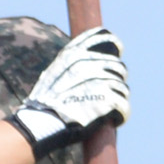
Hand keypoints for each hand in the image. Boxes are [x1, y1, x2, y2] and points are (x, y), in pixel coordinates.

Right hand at [7, 27, 127, 152]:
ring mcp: (101, 80)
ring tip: (100, 111)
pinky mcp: (109, 100)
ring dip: (114, 100)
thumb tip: (86, 64)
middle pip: (117, 67)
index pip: (105, 39)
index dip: (113, 47)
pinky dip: (119, 115)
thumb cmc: (42, 105)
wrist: (40, 125)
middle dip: (112, 81)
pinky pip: (123, 106)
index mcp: (76, 54)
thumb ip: (69, 65)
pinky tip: (110, 120)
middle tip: (99, 96)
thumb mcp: (51, 75)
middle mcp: (91, 63)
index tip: (112, 56)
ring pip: (121, 88)